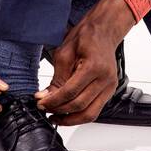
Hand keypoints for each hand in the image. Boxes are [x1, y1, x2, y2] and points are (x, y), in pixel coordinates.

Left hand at [36, 0, 135, 124]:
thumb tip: (45, 97)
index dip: (53, 101)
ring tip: (54, 117)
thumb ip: (56, 79)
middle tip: (44, 108)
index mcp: (94, 66)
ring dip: (70, 119)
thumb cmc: (85, 38)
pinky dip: (79, 115)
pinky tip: (67, 113)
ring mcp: (110, 87)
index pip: (70, 92)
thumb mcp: (64, 54)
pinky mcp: (109, 91)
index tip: (40, 103)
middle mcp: (106, 79)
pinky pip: (94, 110)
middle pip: (80, 105)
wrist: (104, 32)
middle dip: (59, 110)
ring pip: (89, 114)